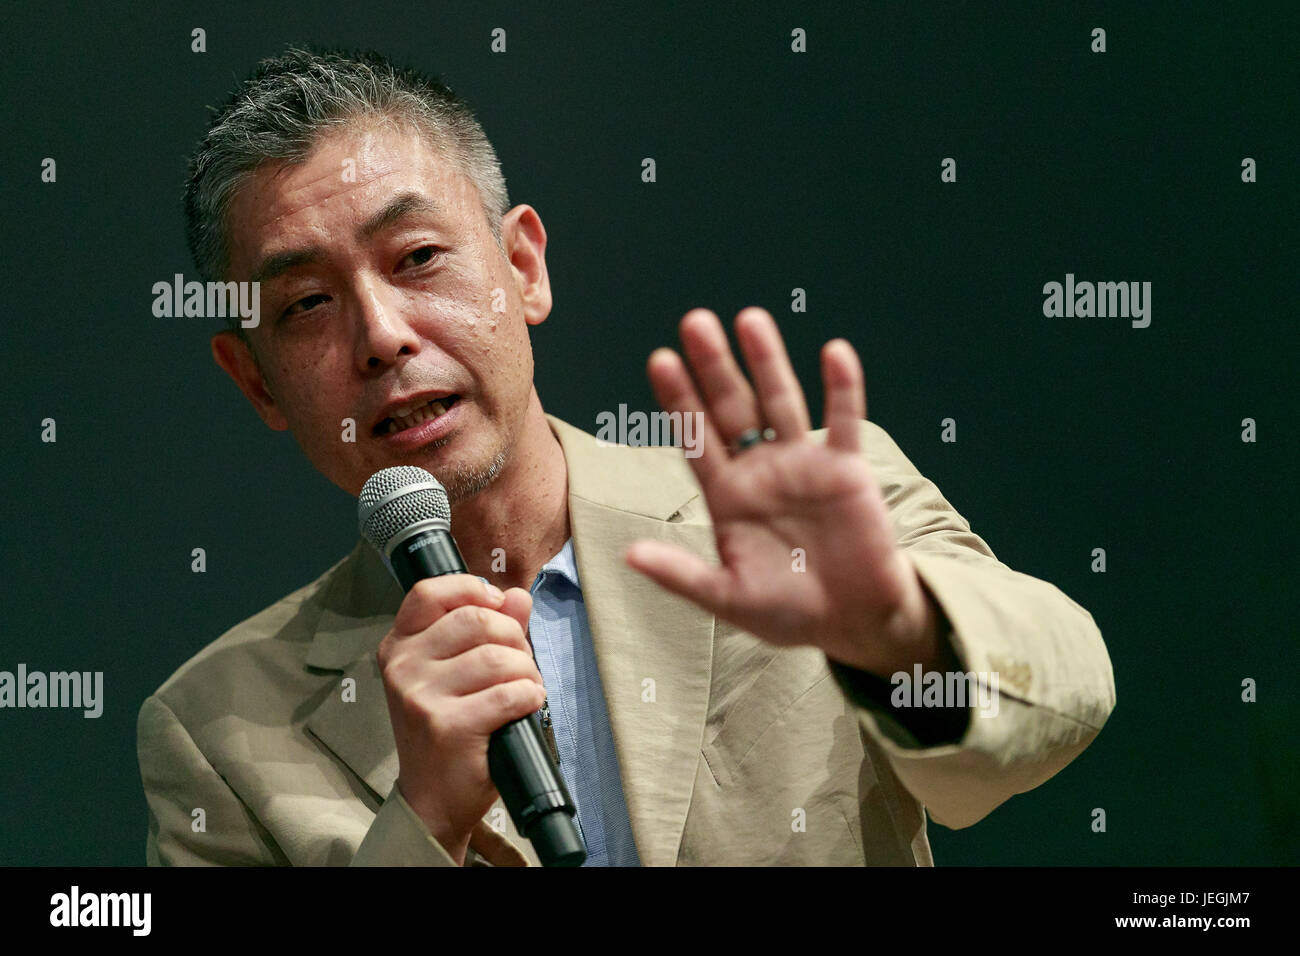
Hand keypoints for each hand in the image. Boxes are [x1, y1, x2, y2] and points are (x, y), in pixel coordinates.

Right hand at [376, 575, 545, 864]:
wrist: (432, 802)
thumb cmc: (449, 732)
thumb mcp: (459, 674)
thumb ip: (489, 629)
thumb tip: (517, 596)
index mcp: (399, 647)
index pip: (429, 592)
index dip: (472, 590)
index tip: (497, 606)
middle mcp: (402, 667)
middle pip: (477, 620)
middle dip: (514, 639)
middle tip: (519, 665)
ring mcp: (421, 697)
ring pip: (499, 658)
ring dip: (526, 673)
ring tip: (524, 691)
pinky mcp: (448, 726)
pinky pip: (509, 693)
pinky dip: (530, 697)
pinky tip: (526, 707)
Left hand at [624, 307, 946, 678]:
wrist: (854, 621)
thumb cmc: (787, 612)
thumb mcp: (727, 599)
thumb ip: (681, 575)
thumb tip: (628, 555)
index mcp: (727, 495)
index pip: (697, 438)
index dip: (680, 400)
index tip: (660, 360)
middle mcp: (760, 469)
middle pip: (732, 408)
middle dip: (715, 367)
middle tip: (695, 322)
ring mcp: (803, 464)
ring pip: (781, 402)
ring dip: (768, 362)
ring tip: (750, 319)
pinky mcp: (846, 469)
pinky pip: (843, 420)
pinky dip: (841, 388)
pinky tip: (833, 352)